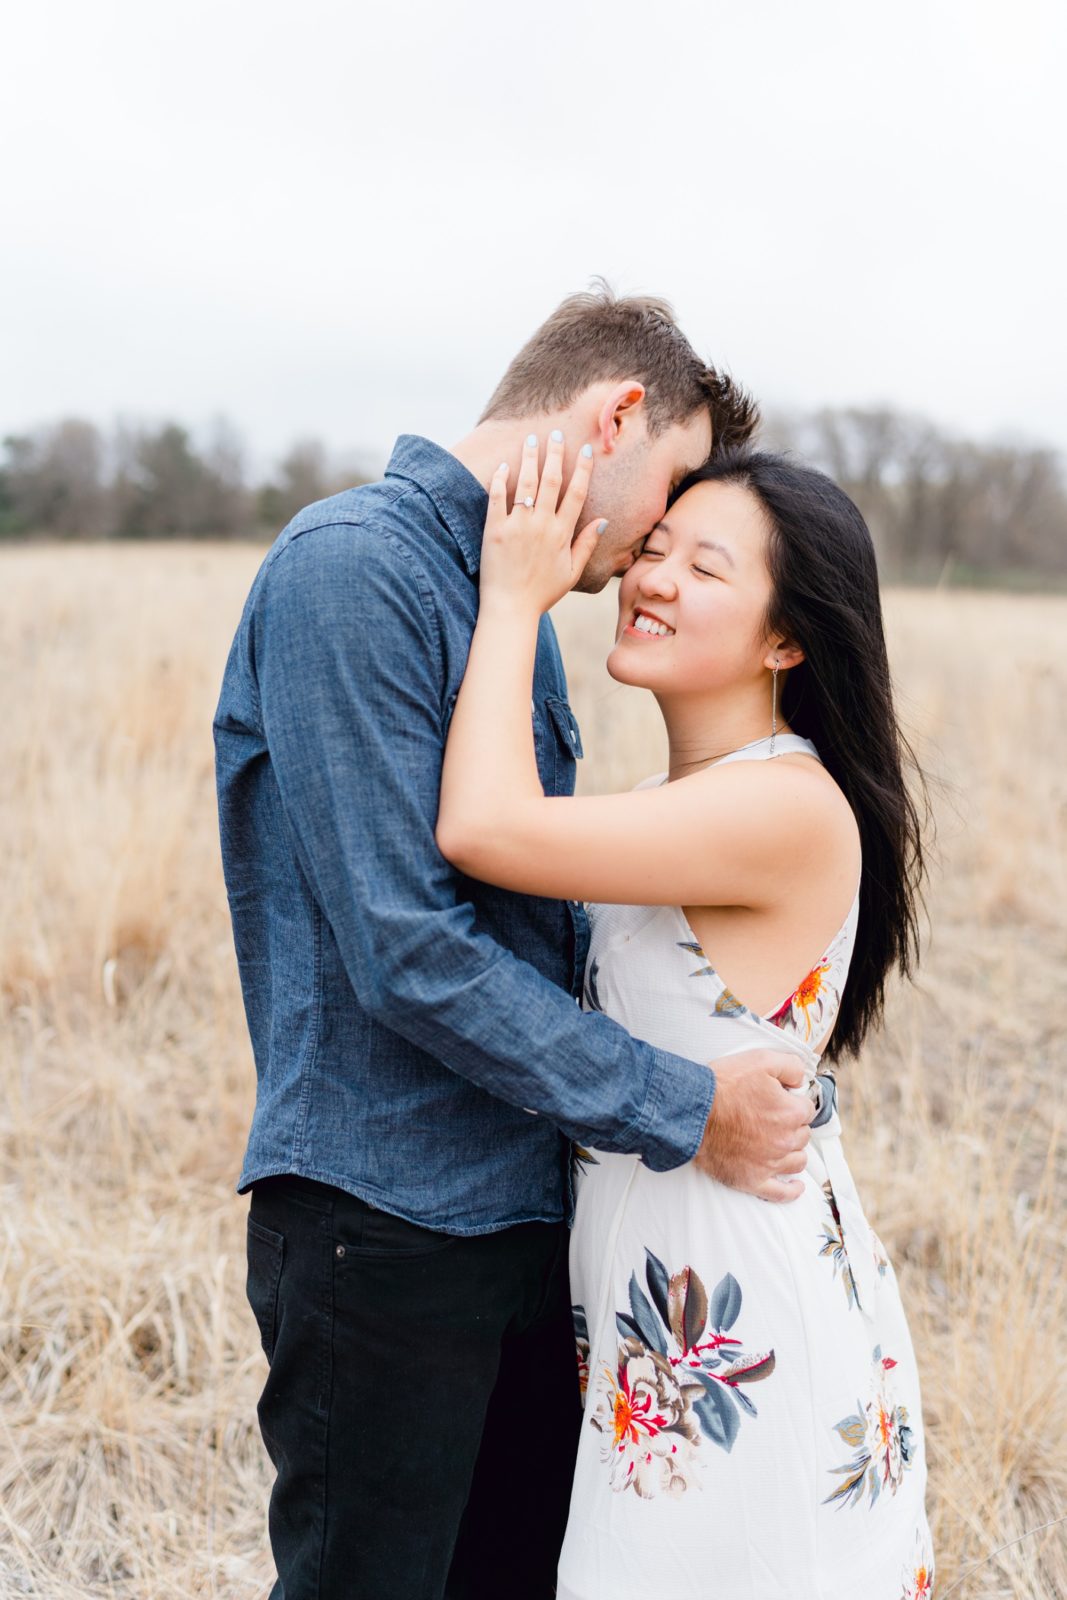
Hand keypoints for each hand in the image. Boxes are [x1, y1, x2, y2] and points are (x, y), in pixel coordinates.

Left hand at [481, 432, 603, 614]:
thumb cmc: (542, 593)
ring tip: (530, 439)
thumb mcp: (572, 572)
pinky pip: (497, 497)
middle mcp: (541, 525)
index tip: (585, 450)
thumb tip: (604, 521)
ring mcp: (517, 525)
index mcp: (561, 534)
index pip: (576, 493)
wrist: (510, 608)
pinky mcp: (494, 529)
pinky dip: (500, 479)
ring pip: (525, 483)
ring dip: (529, 458)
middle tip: (555, 433)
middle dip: (555, 453)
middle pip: (551, 480)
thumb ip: (586, 544)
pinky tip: (505, 464)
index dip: (582, 469)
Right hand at [691, 1050, 815, 1201]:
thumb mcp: (760, 1059)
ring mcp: (770, 1163)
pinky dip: (791, 1190)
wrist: (691, 1112)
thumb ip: (791, 1066)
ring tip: (780, 1144)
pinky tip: (796, 1185)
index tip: (781, 1099)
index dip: (793, 1101)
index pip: (807, 1108)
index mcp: (791, 1112)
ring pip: (797, 1161)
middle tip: (773, 1117)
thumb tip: (802, 1078)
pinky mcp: (753, 1180)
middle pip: (803, 1135)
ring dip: (793, 1151)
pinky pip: (781, 1193)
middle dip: (792, 1125)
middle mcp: (786, 1141)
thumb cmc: (722, 1086)